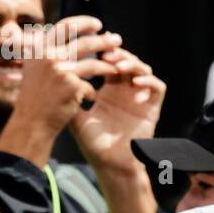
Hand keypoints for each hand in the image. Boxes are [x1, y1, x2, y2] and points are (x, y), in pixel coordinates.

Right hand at [5, 16, 121, 137]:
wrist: (31, 120)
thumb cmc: (36, 92)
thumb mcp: (35, 64)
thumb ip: (49, 47)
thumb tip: (72, 31)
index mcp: (39, 46)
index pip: (66, 26)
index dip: (84, 23)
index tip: (98, 24)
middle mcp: (48, 55)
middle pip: (85, 43)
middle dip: (104, 41)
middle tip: (117, 40)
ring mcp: (60, 70)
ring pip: (93, 64)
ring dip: (108, 66)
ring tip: (117, 68)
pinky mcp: (71, 86)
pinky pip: (91, 86)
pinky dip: (91, 92)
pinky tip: (91, 97)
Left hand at [71, 46, 165, 172]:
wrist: (110, 163)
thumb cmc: (93, 143)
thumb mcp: (76, 116)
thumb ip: (70, 97)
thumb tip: (55, 76)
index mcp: (109, 90)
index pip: (109, 63)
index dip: (103, 53)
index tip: (91, 49)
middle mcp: (126, 91)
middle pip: (127, 61)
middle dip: (118, 54)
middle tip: (106, 55)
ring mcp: (140, 98)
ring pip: (143, 69)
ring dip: (133, 64)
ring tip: (119, 67)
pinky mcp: (153, 107)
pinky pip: (158, 87)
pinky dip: (149, 82)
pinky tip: (135, 84)